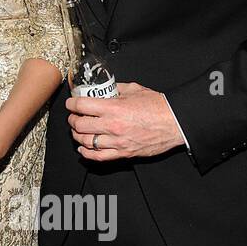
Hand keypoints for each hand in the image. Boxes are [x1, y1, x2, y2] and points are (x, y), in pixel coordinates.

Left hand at [66, 81, 184, 160]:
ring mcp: (117, 142)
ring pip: (85, 141)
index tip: (71, 103)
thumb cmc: (158, 106)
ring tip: (78, 130)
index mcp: (114, 108)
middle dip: (72, 119)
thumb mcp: (134, 90)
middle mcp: (112, 126)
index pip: (81, 106)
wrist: (175, 123)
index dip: (72, 104)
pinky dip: (86, 152)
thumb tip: (103, 88)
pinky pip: (97, 156)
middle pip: (79, 124)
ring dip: (77, 135)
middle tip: (74, 116)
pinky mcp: (123, 153)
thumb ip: (115, 89)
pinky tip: (83, 147)